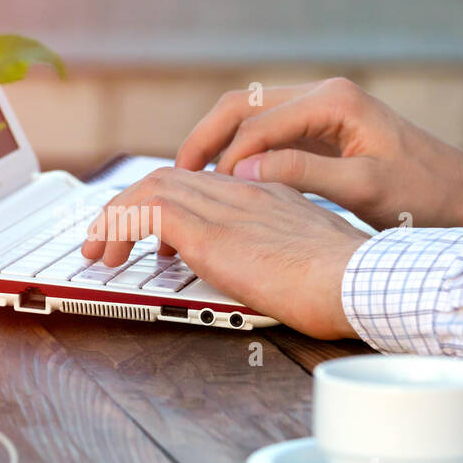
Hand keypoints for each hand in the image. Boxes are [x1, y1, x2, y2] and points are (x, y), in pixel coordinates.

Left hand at [81, 168, 368, 338]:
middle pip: (169, 178)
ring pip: (149, 189)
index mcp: (269, 195)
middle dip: (130, 207)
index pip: (203, 183)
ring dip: (115, 219)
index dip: (168, 203)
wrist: (359, 282)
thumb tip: (267, 276)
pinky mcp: (209, 232)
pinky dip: (118, 227)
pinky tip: (110, 255)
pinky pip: (145, 212)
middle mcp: (244, 192)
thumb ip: (285, 256)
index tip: (154, 238)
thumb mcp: (312, 260)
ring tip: (102, 254)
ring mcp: (226, 208)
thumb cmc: (348, 284)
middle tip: (110, 242)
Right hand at [175, 78, 462, 229]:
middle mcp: (324, 95)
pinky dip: (239, 154)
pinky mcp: (322, 132)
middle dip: (205, 139)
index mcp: (333, 100)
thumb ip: (301, 175)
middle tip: (175, 176)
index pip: (257, 122)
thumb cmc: (426, 195)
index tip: (204, 194)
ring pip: (250, 118)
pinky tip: (225, 184)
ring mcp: (322, 112)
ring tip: (190, 181)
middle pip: (242, 106)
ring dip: (217, 145)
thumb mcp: (364, 188)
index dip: (224, 157)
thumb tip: (241, 171)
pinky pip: (267, 135)